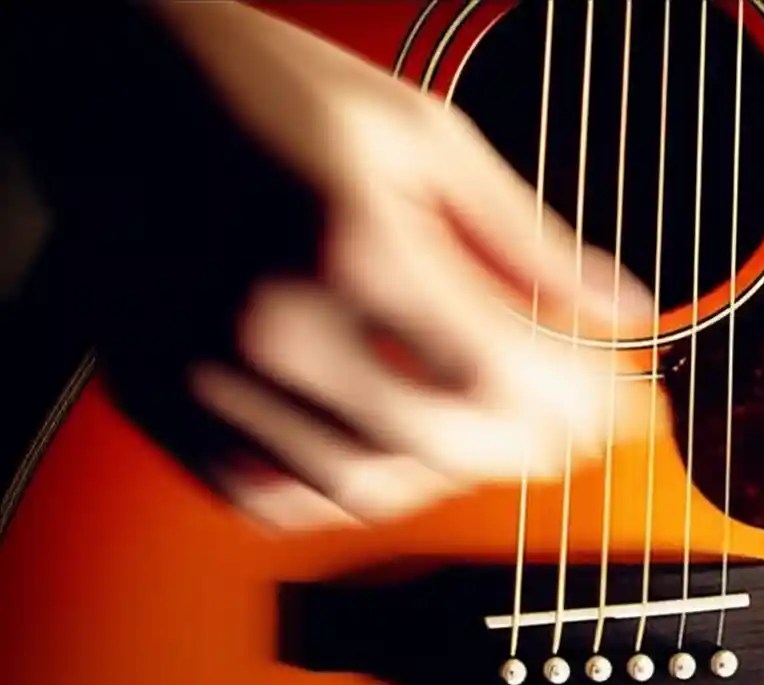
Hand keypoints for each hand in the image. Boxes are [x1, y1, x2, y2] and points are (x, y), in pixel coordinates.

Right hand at [151, 2, 652, 530]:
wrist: (120, 79)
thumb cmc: (270, 90)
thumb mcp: (426, 140)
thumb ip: (529, 241)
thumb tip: (618, 306)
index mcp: (353, 247)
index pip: (502, 373)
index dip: (575, 405)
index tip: (611, 405)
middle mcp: (275, 327)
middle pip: (442, 448)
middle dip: (525, 450)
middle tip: (560, 431)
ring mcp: (208, 375)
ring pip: (362, 492)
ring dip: (443, 476)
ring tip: (477, 436)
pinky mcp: (162, 400)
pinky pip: (268, 501)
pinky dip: (343, 494)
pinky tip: (381, 453)